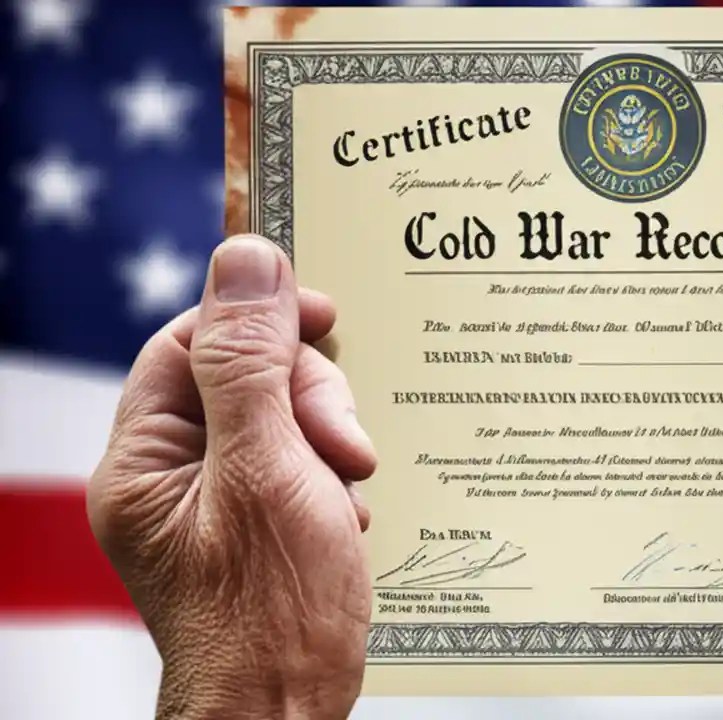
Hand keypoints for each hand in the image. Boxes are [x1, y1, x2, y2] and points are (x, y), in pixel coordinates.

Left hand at [87, 236, 377, 718]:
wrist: (289, 710)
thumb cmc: (270, 609)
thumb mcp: (265, 468)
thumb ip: (251, 361)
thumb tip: (246, 259)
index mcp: (145, 457)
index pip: (192, 343)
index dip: (258, 319)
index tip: (325, 314)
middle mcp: (174, 475)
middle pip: (247, 378)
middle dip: (310, 402)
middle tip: (345, 450)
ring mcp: (220, 501)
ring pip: (285, 419)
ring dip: (329, 444)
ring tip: (345, 495)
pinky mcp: (263, 524)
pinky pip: (304, 463)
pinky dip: (333, 480)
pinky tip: (344, 517)